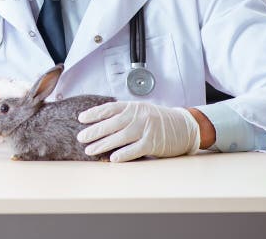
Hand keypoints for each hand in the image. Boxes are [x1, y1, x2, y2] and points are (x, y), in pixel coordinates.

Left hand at [76, 101, 199, 161]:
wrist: (185, 126)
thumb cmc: (158, 119)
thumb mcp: (141, 110)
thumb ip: (123, 114)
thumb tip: (100, 121)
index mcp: (133, 106)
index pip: (109, 108)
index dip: (94, 113)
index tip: (81, 119)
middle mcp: (138, 116)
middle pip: (111, 124)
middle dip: (94, 131)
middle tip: (80, 138)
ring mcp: (146, 129)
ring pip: (120, 137)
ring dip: (103, 144)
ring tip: (89, 150)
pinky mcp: (153, 143)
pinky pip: (135, 149)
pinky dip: (123, 154)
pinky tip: (112, 158)